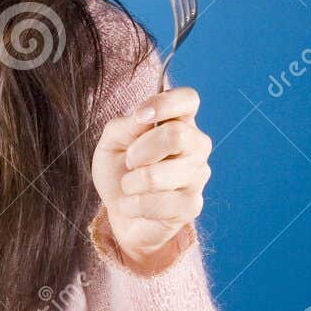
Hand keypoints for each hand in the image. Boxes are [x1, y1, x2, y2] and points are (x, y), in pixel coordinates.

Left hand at [91, 85, 211, 270]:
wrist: (120, 212)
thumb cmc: (120, 171)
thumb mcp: (112, 142)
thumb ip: (126, 125)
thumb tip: (144, 117)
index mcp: (179, 122)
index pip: (188, 99)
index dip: (165, 103)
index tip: (140, 116)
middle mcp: (197, 145)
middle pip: (176, 135)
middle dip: (139, 151)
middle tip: (129, 162)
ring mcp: (198, 176)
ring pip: (159, 175)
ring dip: (130, 183)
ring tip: (129, 187)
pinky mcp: (192, 205)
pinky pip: (157, 203)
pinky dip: (132, 205)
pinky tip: (132, 206)